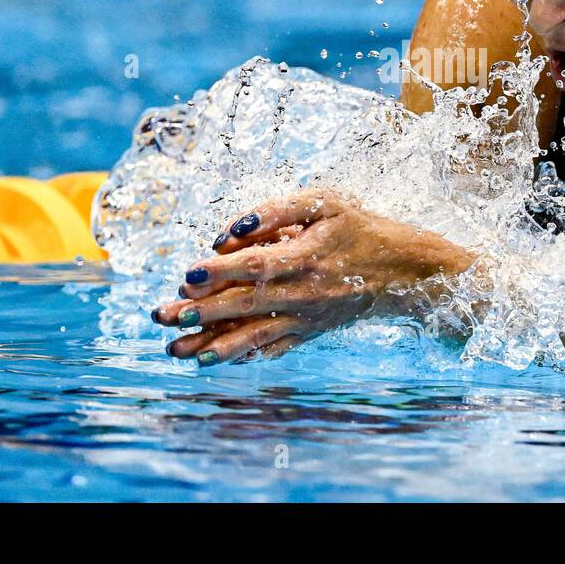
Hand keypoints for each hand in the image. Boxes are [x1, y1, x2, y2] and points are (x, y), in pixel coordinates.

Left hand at [151, 188, 475, 364]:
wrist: (403, 270)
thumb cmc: (358, 227)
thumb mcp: (324, 202)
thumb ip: (276, 211)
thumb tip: (231, 231)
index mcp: (308, 255)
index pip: (258, 265)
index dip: (221, 271)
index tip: (187, 275)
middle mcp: (306, 292)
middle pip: (246, 304)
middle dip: (201, 312)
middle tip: (161, 315)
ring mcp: (307, 318)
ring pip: (255, 334)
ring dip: (212, 344)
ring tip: (176, 351)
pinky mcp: (309, 332)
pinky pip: (272, 349)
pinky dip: (242, 356)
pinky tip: (213, 361)